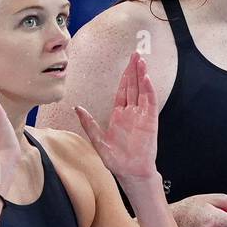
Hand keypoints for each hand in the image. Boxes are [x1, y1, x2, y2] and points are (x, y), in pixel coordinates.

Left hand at [74, 53, 158, 181]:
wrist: (131, 173)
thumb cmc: (116, 160)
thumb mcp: (97, 140)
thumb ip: (88, 123)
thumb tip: (77, 108)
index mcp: (119, 114)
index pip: (123, 90)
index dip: (125, 76)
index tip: (128, 63)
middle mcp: (132, 112)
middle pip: (133, 86)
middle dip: (134, 70)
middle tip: (136, 54)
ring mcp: (142, 116)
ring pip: (142, 91)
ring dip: (142, 76)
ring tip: (142, 61)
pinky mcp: (150, 122)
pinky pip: (150, 103)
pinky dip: (149, 90)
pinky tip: (147, 79)